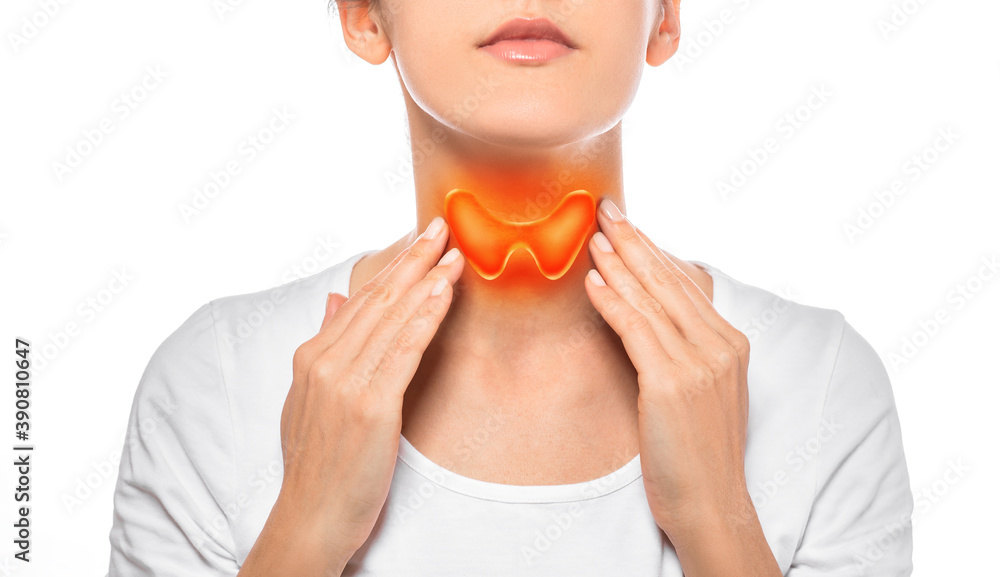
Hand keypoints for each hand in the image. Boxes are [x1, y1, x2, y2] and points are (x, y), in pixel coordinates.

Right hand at [277, 217, 463, 569]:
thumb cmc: (317, 461)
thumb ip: (325, 344)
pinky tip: (444, 292)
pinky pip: (404, 351)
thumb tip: (338, 300)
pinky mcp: (371, 406)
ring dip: (427, 279)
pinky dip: (426, 317)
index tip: (421, 240)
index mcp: (311, 356)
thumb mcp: (308, 397)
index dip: (394, 266)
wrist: (311, 516)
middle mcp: (325, 362)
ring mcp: (346, 382)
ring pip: (393, 318)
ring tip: (454, 252)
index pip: (361, 299)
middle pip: (378, 299)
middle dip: (414, 259)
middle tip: (442, 225)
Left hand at [583, 199, 754, 541]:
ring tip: (593, 235)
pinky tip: (592, 281)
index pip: (685, 284)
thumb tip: (649, 315)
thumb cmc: (698, 452)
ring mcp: (699, 363)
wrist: (711, 502)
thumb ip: (686, 350)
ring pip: (651, 299)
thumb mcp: (702, 392)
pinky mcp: (672, 383)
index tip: (628, 223)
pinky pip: (636, 329)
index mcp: (730, 344)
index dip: (653, 249)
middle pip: (668, 281)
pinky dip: (612, 301)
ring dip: (617, 262)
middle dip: (633, 240)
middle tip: (605, 208)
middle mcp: (719, 346)